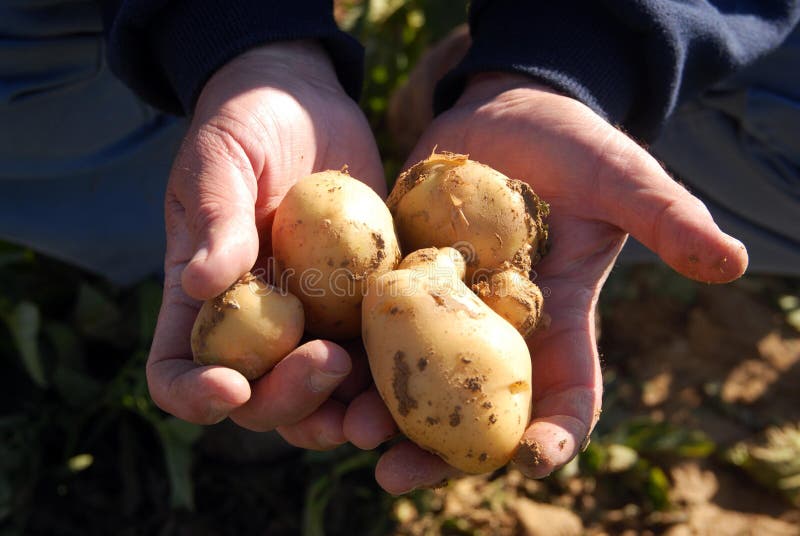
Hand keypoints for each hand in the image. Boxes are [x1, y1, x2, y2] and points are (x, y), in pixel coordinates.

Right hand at [146, 41, 382, 448]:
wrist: (306, 103)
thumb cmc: (245, 126)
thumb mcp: (220, 162)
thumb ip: (216, 218)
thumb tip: (202, 282)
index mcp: (204, 300)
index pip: (179, 367)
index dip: (194, 393)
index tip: (228, 387)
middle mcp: (259, 323)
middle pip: (262, 395)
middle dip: (293, 400)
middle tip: (330, 365)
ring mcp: (315, 319)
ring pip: (326, 393)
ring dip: (349, 414)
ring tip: (380, 416)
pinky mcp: (364, 302)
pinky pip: (379, 351)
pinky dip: (395, 374)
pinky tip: (423, 371)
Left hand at [344, 73, 747, 492]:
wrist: (508, 114)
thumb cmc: (574, 149)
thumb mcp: (622, 179)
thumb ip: (665, 219)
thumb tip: (731, 263)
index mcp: (555, 325)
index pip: (562, 398)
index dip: (553, 436)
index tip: (532, 461)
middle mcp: (492, 332)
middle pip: (465, 412)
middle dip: (434, 452)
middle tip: (396, 475)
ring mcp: (439, 309)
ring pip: (407, 380)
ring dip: (375, 412)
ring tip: (344, 432)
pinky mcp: (396, 279)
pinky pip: (367, 325)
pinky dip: (342, 351)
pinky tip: (311, 367)